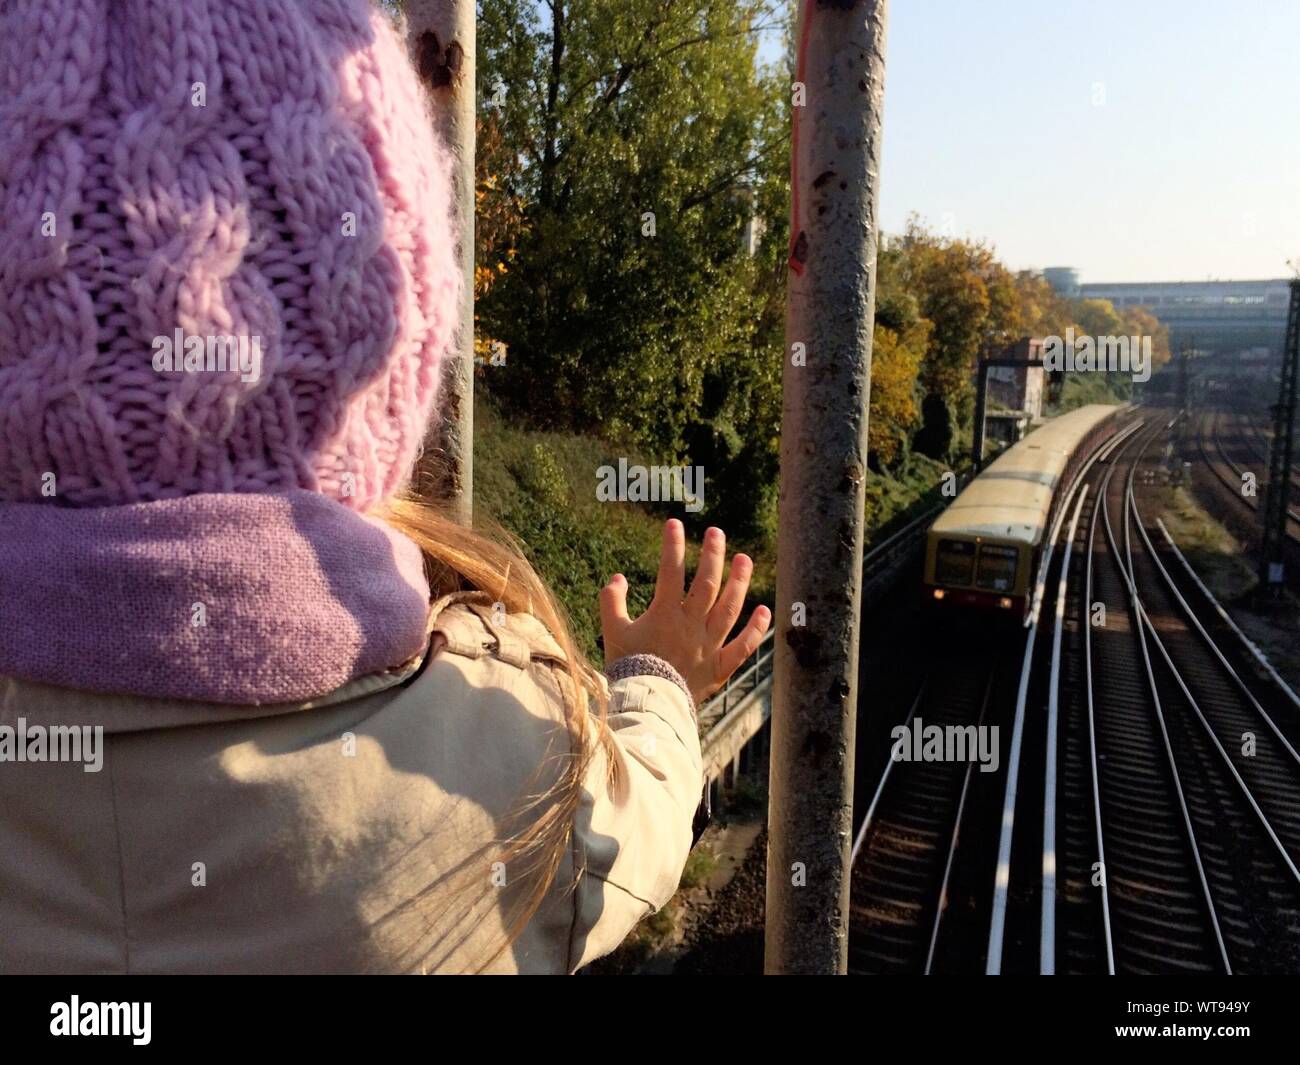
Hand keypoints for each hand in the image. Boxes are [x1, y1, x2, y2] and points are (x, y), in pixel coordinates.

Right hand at [600, 519, 771, 703]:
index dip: (672, 546)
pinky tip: (764, 611)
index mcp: (664, 615)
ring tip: (745, 559)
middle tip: (717, 532)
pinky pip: (741, 647)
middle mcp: (691, 626)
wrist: (644, 705)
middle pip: (708, 584)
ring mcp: (708, 646)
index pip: (670, 572)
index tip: (674, 524)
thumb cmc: (626, 667)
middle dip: (713, 555)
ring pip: (729, 609)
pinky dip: (755, 630)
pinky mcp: (718, 667)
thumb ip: (612, 602)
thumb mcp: (612, 632)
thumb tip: (617, 578)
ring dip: (739, 583)